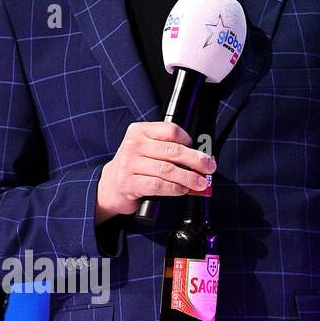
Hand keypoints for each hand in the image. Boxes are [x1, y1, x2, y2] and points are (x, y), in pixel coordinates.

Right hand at [96, 122, 215, 221]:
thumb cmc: (135, 166)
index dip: (188, 140)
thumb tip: (198, 156)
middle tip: (209, 167)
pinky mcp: (129, 184)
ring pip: (167, 170)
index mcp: (139, 131)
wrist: (110, 186)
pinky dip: (175, 189)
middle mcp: (133, 146)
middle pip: (172, 151)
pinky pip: (158, 185)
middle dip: (196, 160)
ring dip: (188, 177)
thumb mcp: (145, 148)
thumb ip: (166, 147)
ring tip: (200, 183)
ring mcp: (129, 165)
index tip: (199, 150)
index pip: (169, 130)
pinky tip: (183, 190)